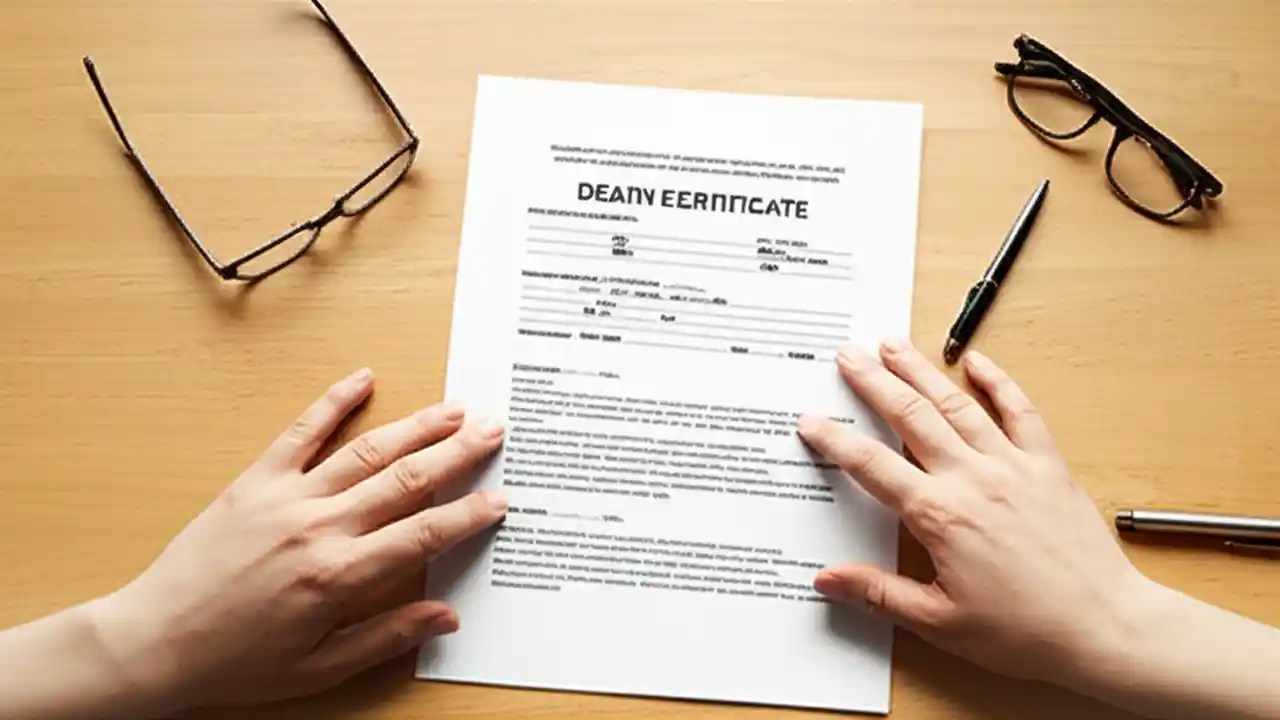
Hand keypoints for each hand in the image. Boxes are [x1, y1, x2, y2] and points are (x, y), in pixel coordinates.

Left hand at [87, 369, 506, 712]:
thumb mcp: (320, 667)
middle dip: (457, 453)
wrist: (156, 641)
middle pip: (406, 480)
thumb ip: (387, 636)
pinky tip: (363, 379)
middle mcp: (318, 528)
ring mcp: (286, 498)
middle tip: (492, 430)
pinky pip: (300, 432)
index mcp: (339, 576)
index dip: (469, 515)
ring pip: (366, 452)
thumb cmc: (237, 662)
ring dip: (415, 426)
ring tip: (452, 409)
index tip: (500, 499)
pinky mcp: (255, 481)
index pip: (424, 535)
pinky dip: (333, 402)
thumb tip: (446, 616)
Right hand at [797, 340, 1146, 685]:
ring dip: (921, 371)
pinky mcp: (1047, 466)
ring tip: (893, 345)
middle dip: (874, 382)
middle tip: (847, 355)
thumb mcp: (939, 622)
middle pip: (910, 417)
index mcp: (940, 516)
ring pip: (956, 405)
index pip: (872, 467)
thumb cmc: (1025, 631)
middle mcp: (973, 479)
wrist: (1103, 627)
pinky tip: (977, 362)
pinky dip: (998, 383)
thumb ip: (879, 593)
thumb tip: (827, 579)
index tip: (812, 423)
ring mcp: (1013, 466)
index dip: (835, 441)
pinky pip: (1020, 412)